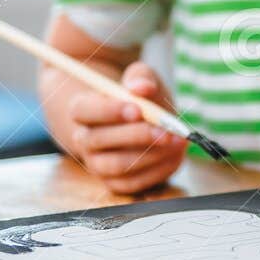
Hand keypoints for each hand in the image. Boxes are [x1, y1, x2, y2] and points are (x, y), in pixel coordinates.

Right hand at [69, 62, 187, 194]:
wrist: (143, 123)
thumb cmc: (140, 98)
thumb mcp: (141, 78)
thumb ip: (141, 77)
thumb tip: (142, 87)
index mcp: (83, 109)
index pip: (84, 111)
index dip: (108, 111)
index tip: (137, 109)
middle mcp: (84, 139)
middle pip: (98, 140)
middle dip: (135, 136)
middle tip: (165, 130)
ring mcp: (97, 164)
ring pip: (117, 165)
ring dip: (150, 155)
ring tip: (176, 141)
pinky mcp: (115, 183)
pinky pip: (133, 183)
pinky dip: (158, 171)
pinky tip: (176, 155)